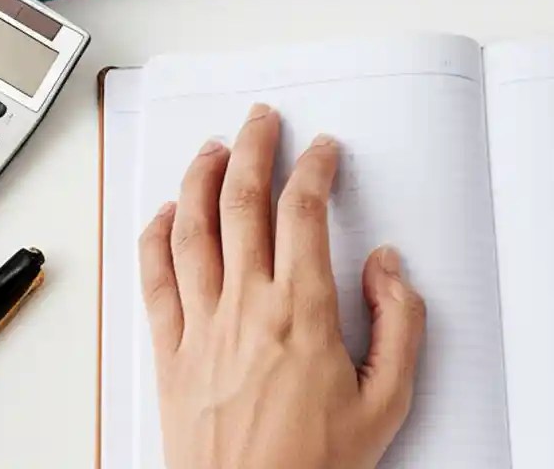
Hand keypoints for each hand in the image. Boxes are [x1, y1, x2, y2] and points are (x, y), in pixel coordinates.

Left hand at [139, 104, 426, 468]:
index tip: (322, 150)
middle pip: (244, 201)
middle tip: (262, 119)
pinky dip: (155, 237)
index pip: (305, 212)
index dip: (314, 167)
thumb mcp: (388, 402)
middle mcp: (246, 306)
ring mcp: (201, 326)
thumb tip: (385, 266)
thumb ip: (399, 324)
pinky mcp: (169, 353)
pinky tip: (164, 214)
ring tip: (213, 146)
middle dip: (254, 148)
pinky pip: (154, 279)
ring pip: (193, 228)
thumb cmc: (314, 466)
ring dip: (202, 176)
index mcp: (303, 312)